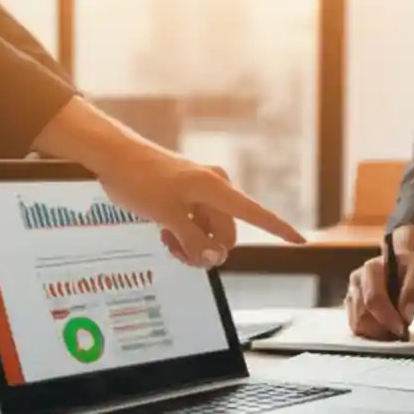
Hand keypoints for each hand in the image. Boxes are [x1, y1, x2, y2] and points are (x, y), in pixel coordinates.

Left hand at [31, 98, 304, 269]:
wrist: (114, 155)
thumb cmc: (139, 180)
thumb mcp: (166, 216)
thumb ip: (193, 240)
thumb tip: (215, 258)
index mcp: (215, 189)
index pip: (256, 214)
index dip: (279, 229)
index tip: (300, 242)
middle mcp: (215, 188)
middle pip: (227, 233)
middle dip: (208, 249)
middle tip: (178, 254)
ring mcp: (200, 190)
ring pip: (210, 230)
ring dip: (193, 243)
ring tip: (166, 240)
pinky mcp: (186, 193)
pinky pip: (196, 221)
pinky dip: (184, 232)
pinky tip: (163, 231)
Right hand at [346, 225, 413, 339]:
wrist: (399, 264)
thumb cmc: (409, 267)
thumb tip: (405, 315)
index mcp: (371, 269)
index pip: (373, 298)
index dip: (387, 317)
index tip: (401, 329)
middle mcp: (356, 281)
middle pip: (362, 315)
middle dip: (382, 328)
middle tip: (400, 330)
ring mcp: (351, 294)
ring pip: (357, 324)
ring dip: (376, 332)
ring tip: (393, 328)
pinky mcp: (350, 306)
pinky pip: (356, 327)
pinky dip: (371, 333)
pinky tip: (384, 327)